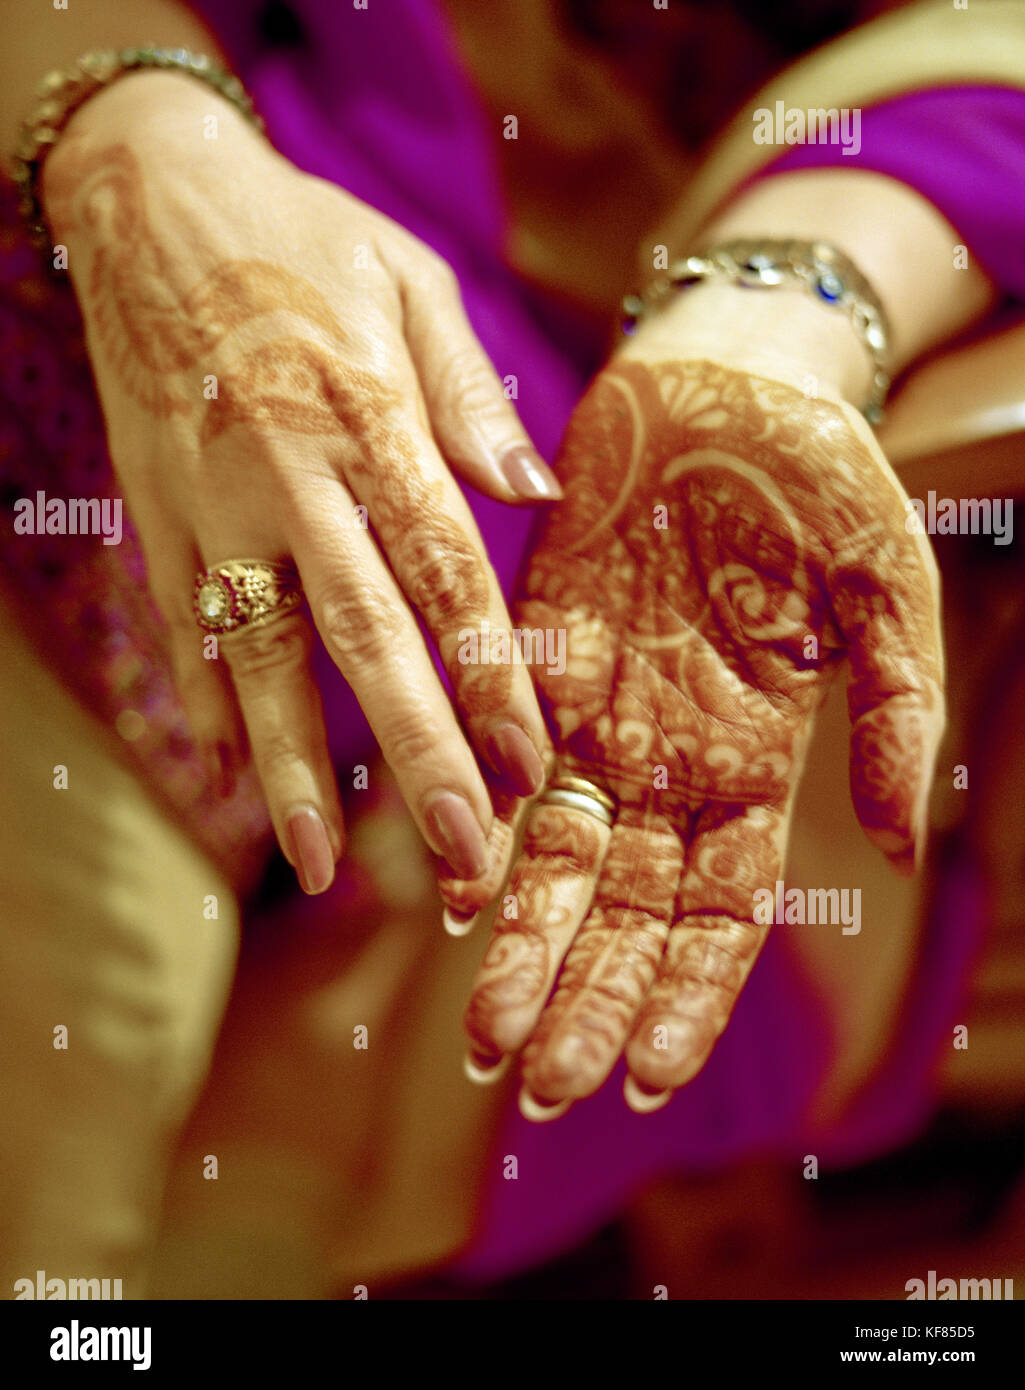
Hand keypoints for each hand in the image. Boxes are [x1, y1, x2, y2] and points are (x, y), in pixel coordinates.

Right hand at [41, 70, 557, 892]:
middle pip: (362, 637)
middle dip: (416, 752)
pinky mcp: (155, 508)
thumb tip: (538, 488)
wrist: (149, 196)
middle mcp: (288, 473)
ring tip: (318, 862)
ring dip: (291, 764)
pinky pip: (181, 621)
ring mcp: (210, 499)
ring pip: (256, 653)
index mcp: (368, 417)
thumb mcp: (411, 281)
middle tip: (459, 855)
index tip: (529, 766)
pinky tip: (230, 773)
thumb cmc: (302, 237)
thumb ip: (471, 397)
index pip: (445, 572)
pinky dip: (204, 699)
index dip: (489, 675)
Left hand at [448, 344, 943, 1117]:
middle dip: (586, 998)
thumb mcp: (888, 591)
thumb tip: (900, 843)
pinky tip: (453, 896)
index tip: (646, 1081)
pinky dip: (482, 827)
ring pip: (559, 856)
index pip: (723, 909)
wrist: (726, 379)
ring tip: (483, 1040)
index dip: (687, 995)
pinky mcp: (536, 654)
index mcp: (760, 758)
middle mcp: (673, 756)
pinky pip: (505, 757)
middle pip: (628, 907)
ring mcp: (601, 711)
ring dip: (525, 947)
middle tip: (536, 1087)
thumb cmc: (823, 477)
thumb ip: (898, 716)